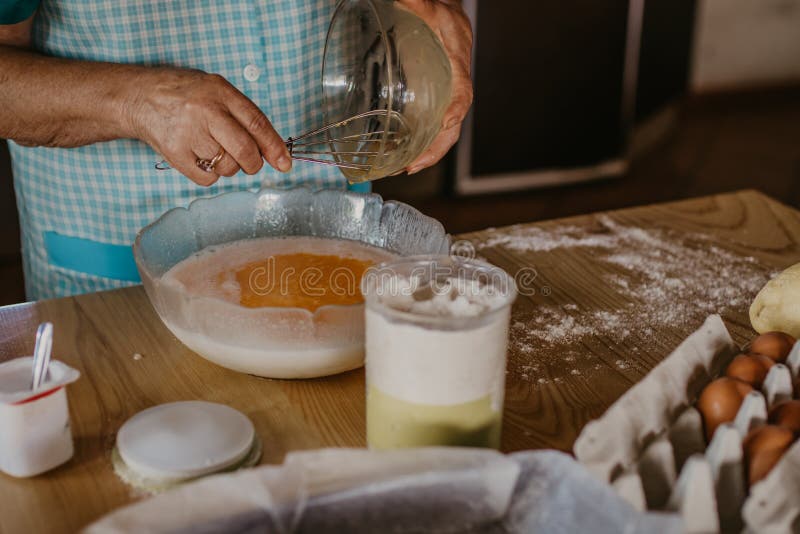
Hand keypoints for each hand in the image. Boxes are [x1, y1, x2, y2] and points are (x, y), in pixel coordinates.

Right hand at [125, 68, 290, 185]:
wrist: (138, 97)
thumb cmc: (185, 95)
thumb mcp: (216, 90)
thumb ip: (242, 115)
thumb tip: (273, 150)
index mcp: (220, 91)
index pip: (256, 123)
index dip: (274, 147)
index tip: (285, 164)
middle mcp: (205, 111)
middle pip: (245, 150)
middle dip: (253, 163)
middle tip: (250, 163)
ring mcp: (188, 132)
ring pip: (227, 167)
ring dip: (228, 166)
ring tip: (213, 150)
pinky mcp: (174, 153)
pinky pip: (207, 179)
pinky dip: (209, 175)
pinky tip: (199, 158)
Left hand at [396, 0, 472, 174]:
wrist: (450, 15)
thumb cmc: (443, 12)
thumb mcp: (430, 6)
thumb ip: (419, 4)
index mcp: (457, 64)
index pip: (461, 94)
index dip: (455, 113)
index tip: (445, 128)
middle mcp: (455, 84)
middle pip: (453, 125)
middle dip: (436, 150)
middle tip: (411, 167)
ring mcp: (446, 95)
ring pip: (443, 131)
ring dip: (426, 153)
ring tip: (402, 169)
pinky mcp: (436, 99)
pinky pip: (433, 126)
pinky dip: (421, 144)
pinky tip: (401, 154)